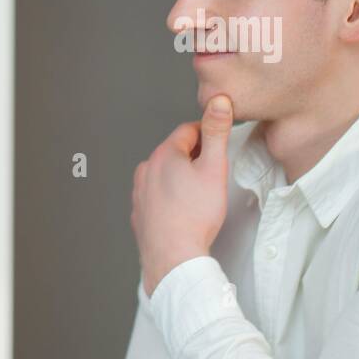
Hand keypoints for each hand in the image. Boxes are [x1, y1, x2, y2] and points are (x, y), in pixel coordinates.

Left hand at [131, 95, 233, 295]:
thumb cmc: (194, 216)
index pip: (188, 130)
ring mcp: (139, 192)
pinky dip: (170, 197)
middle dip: (194, 156)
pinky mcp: (139, 212)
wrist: (173, 256)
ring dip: (181, 177)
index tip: (219, 143)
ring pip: (164, 174)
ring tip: (199, 195)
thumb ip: (216, 132)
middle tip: (213, 173)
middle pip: (175, 152)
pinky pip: (157, 196)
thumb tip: (218, 101)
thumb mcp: (213, 167)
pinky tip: (184, 210)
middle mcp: (145, 170)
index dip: (207, 134)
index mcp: (163, 155)